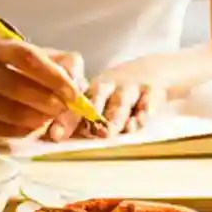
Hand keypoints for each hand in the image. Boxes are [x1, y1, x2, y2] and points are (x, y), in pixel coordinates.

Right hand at [0, 29, 84, 138]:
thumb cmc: (23, 67)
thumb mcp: (49, 57)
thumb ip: (70, 68)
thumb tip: (77, 97)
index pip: (25, 56)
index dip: (53, 77)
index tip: (73, 93)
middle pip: (14, 85)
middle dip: (46, 100)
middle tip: (63, 108)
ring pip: (8, 110)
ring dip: (37, 118)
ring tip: (51, 117)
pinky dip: (23, 131)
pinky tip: (34, 126)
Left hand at [47, 76, 166, 140]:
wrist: (156, 70)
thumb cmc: (120, 92)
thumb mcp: (102, 98)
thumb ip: (85, 119)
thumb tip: (59, 140)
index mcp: (92, 90)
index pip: (75, 105)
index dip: (65, 120)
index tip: (55, 136)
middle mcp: (109, 87)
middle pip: (96, 99)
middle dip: (88, 116)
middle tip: (80, 130)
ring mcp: (131, 88)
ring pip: (121, 103)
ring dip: (113, 118)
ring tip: (107, 132)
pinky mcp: (152, 91)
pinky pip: (147, 104)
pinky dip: (143, 113)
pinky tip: (137, 124)